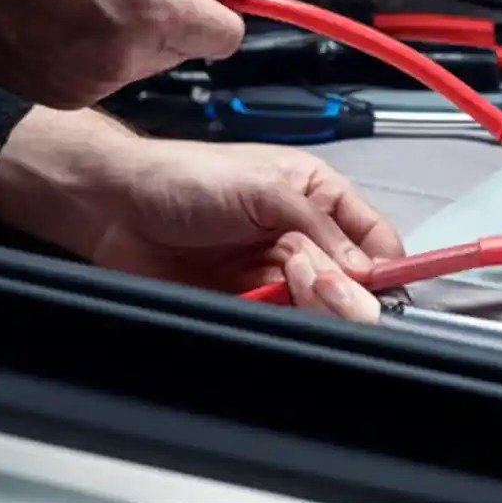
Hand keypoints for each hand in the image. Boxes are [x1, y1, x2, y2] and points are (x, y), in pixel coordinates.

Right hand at [0, 0, 262, 108]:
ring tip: (92, 3)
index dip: (219, 12)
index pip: (230, 35)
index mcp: (158, 10)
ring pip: (154, 64)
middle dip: (177, 20)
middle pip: (193, 49)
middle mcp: (134, 54)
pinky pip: (115, 78)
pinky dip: (104, 56)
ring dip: (140, 38)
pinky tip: (71, 28)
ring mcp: (101, 81)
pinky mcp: (74, 96)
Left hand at [0, 109, 399, 321]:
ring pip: (322, 306)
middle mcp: (307, 237)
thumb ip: (321, 228)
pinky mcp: (250, 304)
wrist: (115, 207)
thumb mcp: (266, 189)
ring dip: (312, 304)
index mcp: (321, 198)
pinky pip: (285, 324)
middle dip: (343, 285)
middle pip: (354, 280)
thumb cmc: (187, 178)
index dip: (386, 265)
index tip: (384, 287)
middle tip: (317, 282)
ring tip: (286, 286)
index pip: (375, 239)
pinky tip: (269, 307)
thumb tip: (365, 270)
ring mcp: (279, 273)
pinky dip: (285, 324)